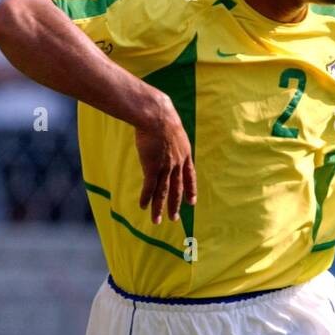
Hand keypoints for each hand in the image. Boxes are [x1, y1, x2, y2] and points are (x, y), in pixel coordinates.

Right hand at [135, 98, 196, 225]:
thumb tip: (164, 131)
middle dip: (175, 205)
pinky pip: (149, 187)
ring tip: (158, 221)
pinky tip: (143, 207)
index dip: (190, 190)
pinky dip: (147, 198)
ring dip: (159, 207)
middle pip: (177, 188)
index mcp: (184, 153)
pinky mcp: (152, 166)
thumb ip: (170, 136)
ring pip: (163, 192)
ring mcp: (165, 166)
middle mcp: (177, 163)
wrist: (156, 114)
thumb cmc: (161, 114)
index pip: (190, 176)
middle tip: (174, 218)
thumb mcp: (172, 126)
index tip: (191, 202)